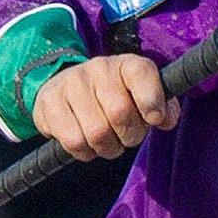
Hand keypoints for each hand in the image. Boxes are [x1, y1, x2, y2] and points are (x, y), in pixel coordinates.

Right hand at [31, 54, 178, 160]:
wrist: (66, 87)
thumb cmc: (114, 98)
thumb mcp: (141, 97)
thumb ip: (163, 108)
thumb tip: (167, 119)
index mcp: (125, 64)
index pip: (142, 74)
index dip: (152, 102)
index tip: (154, 118)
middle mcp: (97, 68)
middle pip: (120, 114)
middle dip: (129, 136)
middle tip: (126, 135)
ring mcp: (71, 83)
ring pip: (97, 133)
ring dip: (107, 148)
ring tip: (107, 139)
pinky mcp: (49, 102)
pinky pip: (74, 142)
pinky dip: (86, 152)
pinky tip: (87, 141)